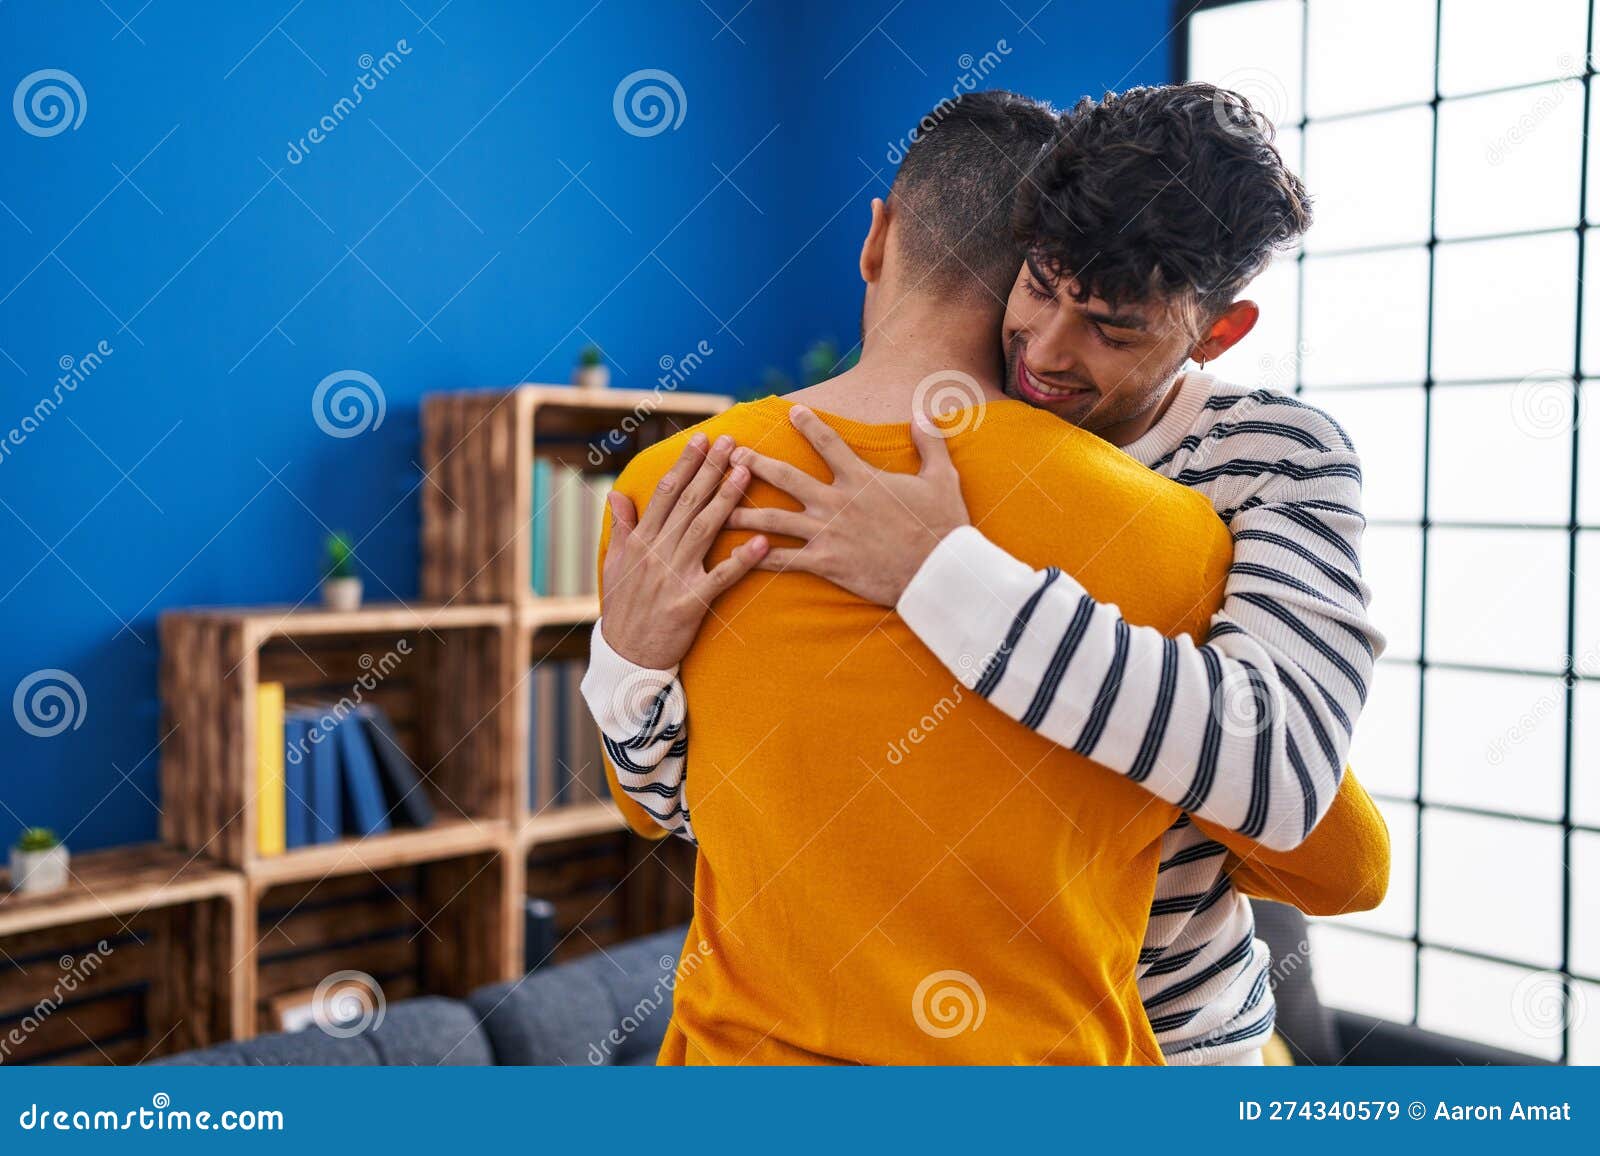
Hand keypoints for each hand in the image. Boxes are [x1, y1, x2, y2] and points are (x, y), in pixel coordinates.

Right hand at [600, 433, 768, 668]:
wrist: (626, 657)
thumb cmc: (624, 609)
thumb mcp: (614, 565)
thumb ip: (621, 528)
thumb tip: (616, 493)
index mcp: (640, 541)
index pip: (665, 492)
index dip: (685, 463)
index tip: (702, 439)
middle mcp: (656, 552)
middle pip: (687, 502)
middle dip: (710, 469)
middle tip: (732, 442)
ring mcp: (673, 577)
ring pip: (703, 530)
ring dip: (726, 499)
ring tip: (745, 472)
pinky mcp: (690, 603)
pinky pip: (720, 578)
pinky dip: (742, 561)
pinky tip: (763, 543)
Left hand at [725, 405, 969, 605]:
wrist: (940, 572)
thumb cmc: (943, 525)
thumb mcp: (942, 477)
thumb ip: (930, 443)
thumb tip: (923, 413)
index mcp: (861, 478)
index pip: (828, 443)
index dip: (808, 424)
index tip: (791, 411)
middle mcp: (837, 502)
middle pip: (786, 478)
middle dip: (755, 465)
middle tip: (731, 455)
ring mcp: (828, 533)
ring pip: (774, 520)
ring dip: (743, 513)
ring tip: (717, 508)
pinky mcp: (826, 563)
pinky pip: (784, 561)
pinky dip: (757, 559)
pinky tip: (734, 558)